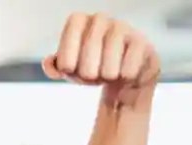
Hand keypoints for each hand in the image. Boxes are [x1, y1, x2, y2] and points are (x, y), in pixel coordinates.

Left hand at [41, 13, 159, 98]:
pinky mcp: (142, 44)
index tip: (69, 69)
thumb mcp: (71, 70)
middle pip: (90, 46)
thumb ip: (55, 67)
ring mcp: (124, 29)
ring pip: (110, 59)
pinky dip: (124, 77)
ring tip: (108, 75)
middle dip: (87, 71)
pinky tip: (125, 74)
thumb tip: (49, 63)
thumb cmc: (93, 69)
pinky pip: (129, 68)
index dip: (68, 52)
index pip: (72, 29)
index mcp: (81, 21)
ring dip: (106, 75)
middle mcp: (102, 19)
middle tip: (91, 77)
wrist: (124, 78)